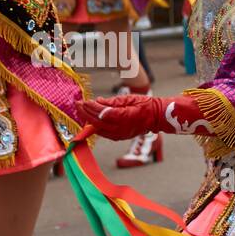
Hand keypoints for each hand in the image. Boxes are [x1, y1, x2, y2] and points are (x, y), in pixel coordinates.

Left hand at [75, 94, 208, 140]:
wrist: (157, 117)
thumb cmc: (144, 104)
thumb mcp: (129, 98)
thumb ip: (112, 102)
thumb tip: (97, 101)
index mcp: (126, 116)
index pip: (104, 113)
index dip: (92, 107)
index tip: (83, 101)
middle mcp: (123, 128)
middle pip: (99, 122)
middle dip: (86, 113)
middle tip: (77, 104)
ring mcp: (121, 134)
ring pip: (99, 128)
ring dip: (88, 120)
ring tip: (81, 110)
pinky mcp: (120, 137)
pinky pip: (104, 133)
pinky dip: (95, 127)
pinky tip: (89, 120)